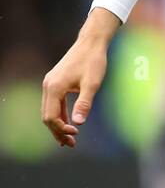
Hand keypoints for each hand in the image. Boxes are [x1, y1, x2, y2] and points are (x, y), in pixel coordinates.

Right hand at [41, 8, 118, 147]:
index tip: (76, 134)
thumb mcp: (92, 84)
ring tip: (70, 139)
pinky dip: (60, 115)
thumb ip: (84, 104)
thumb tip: (78, 123)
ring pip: (49, 110)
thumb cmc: (93, 62)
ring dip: (58, 125)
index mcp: (54, 88)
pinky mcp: (55, 82)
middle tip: (71, 144)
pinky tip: (69, 124)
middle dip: (58, 131)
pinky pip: (54, 104)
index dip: (61, 129)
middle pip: (47, 116)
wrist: (91, 43)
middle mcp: (48, 86)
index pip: (51, 117)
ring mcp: (50, 84)